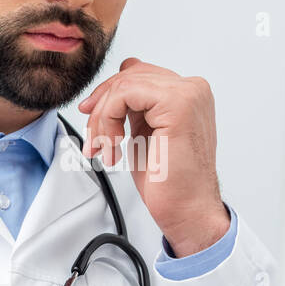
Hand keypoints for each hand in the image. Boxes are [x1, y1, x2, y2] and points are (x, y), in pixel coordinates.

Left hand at [76, 58, 230, 255]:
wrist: (187, 211)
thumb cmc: (169, 182)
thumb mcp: (146, 132)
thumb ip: (138, 105)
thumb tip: (120, 77)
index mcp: (189, 94)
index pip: (139, 74)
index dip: (109, 95)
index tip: (91, 118)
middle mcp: (193, 89)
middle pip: (130, 75)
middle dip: (102, 107)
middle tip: (93, 141)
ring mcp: (188, 93)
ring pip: (124, 85)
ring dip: (102, 119)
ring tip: (104, 149)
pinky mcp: (177, 104)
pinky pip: (124, 94)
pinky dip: (108, 120)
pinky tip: (114, 147)